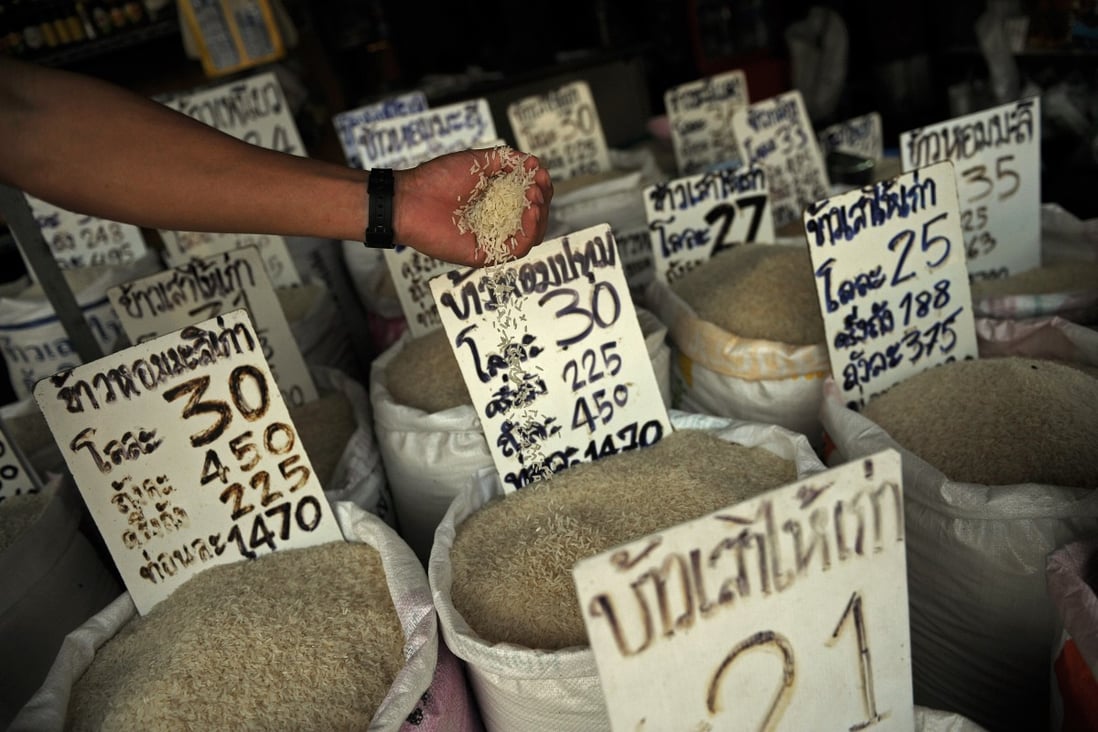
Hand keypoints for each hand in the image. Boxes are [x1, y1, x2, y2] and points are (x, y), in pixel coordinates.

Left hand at [392, 147, 552, 266]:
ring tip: (535, 199)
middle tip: (537, 187)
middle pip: (535, 218)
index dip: (540, 187)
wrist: (410, 199)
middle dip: (543, 200)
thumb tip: (534, 162)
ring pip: (531, 236)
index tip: (540, 173)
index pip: (530, 199)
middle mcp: (497, 221)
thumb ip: (506, 160)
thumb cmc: (436, 178)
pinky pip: (517, 249)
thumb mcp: (477, 161)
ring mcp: (492, 239)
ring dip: (540, 217)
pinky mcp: (486, 254)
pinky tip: (530, 213)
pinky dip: (530, 232)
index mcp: (496, 201)